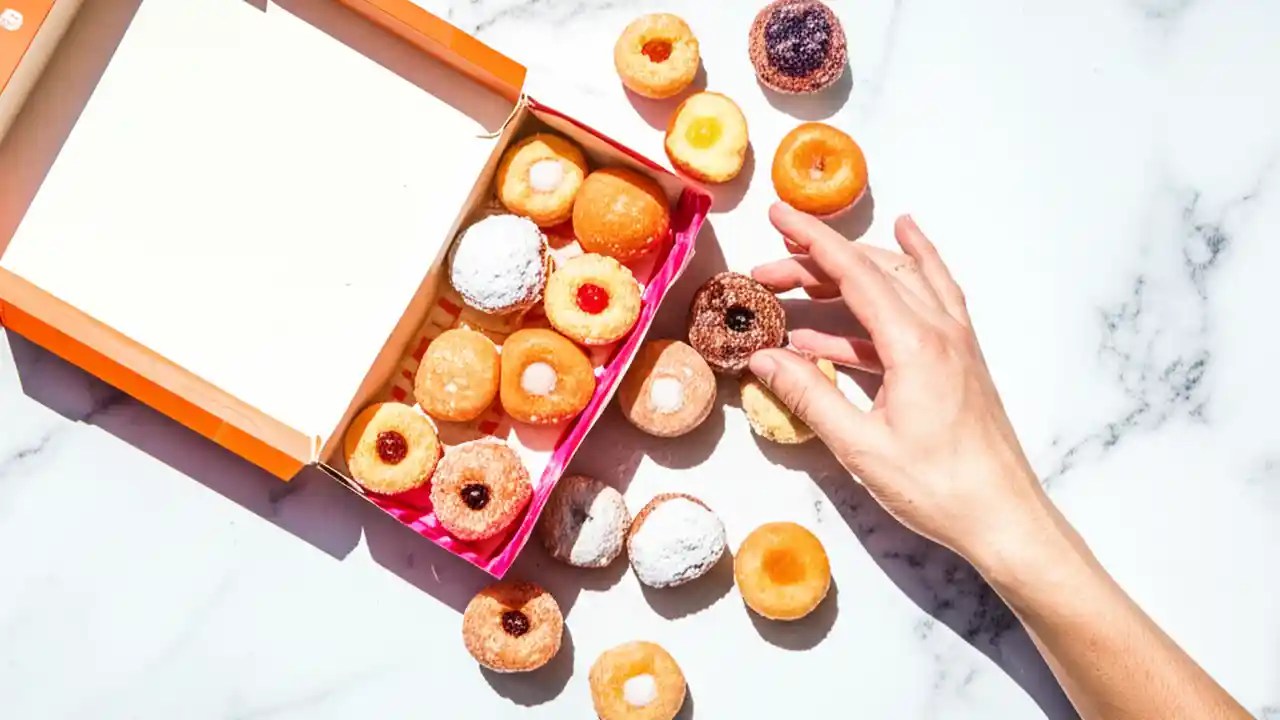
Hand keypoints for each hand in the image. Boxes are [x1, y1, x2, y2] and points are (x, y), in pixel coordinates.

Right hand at [750, 203, 1050, 561]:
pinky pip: (927, 303)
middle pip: (876, 270)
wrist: (1005, 517)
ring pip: (904, 279)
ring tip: (805, 274)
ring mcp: (955, 343)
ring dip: (855, 269)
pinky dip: (894, 288)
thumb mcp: (860, 447)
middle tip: (771, 266)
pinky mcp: (959, 361)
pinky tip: (861, 299)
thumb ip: (808, 396)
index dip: (811, 240)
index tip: (777, 213)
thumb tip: (763, 358)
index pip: (855, 271)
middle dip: (819, 260)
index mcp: (916, 343)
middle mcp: (941, 330)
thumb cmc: (938, 488)